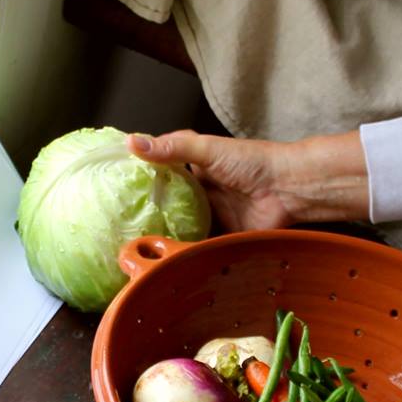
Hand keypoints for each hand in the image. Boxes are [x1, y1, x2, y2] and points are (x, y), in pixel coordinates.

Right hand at [128, 131, 368, 231]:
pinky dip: (185, 252)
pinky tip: (164, 260)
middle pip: (168, 205)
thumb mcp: (207, 149)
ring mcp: (210, 216)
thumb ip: (172, 149)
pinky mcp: (222, 237)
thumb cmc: (252, 161)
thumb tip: (131, 142)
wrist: (289, 189)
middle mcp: (200, 193)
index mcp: (194, 169)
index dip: (140, 183)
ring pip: (181, 228)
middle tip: (118, 226)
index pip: (160, 175)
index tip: (112, 192)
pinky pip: (199, 247)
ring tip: (134, 246)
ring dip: (165, 236)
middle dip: (148, 215)